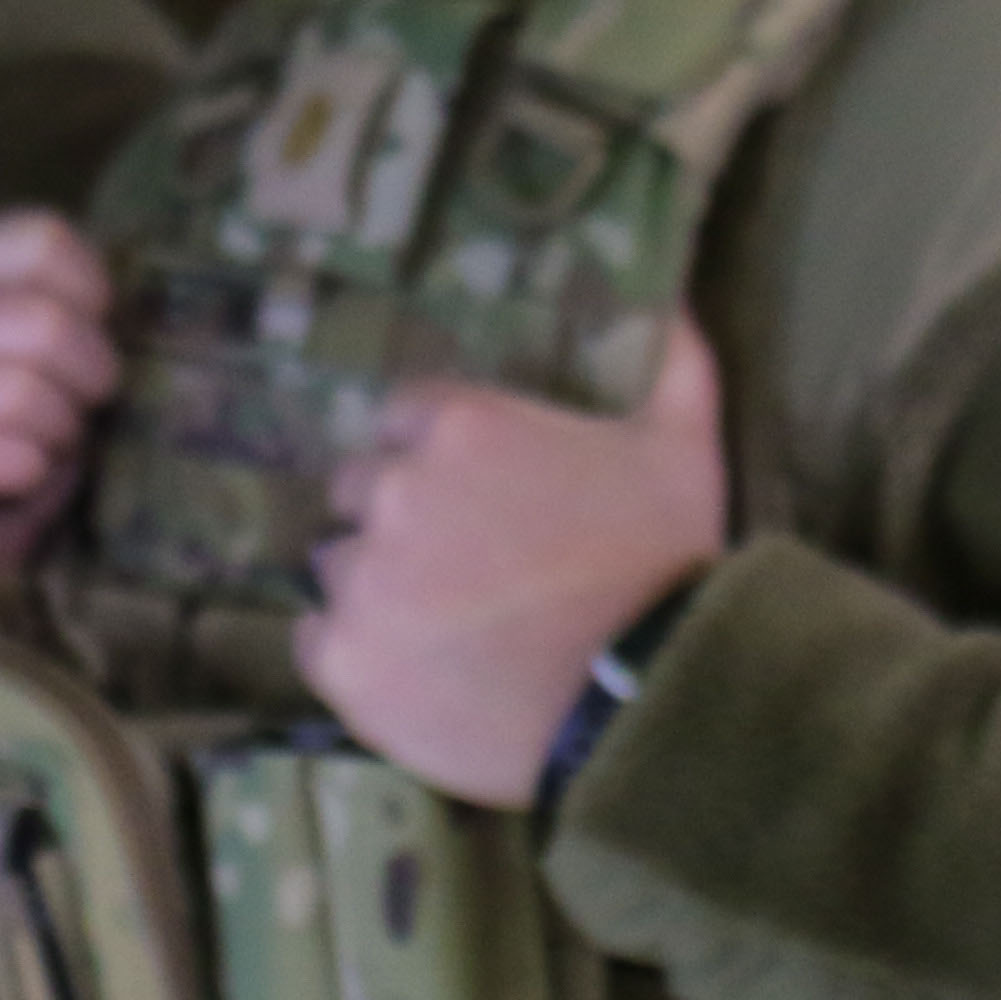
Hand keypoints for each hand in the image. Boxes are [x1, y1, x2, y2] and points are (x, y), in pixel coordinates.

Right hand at [0, 212, 123, 595]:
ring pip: (14, 391)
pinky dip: (23, 473)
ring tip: (45, 448)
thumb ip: (79, 300)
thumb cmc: (34, 421)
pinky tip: (15, 481)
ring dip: (57, 433)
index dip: (93, 299)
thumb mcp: (64, 342)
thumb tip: (120, 300)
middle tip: (75, 413)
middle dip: (85, 380)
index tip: (92, 339)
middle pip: (40, 322)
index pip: (40, 241)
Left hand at [297, 314, 727, 805]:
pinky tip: (409, 668)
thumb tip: (675, 299)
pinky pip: (315, 640)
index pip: (402, 416)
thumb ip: (672, 360)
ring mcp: (363, 579)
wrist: (649, 701)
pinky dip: (352, 650)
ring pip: (340, 566)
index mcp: (460, 425)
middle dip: (399, 517)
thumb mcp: (685, 444)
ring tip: (440, 623)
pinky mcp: (346, 661)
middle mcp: (395, 490)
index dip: (433, 453)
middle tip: (460, 562)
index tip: (473, 492)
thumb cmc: (665, 565)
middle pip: (360, 489)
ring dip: (377, 584)